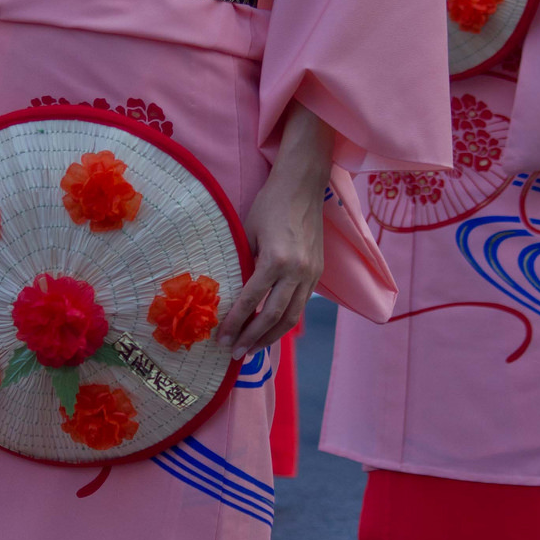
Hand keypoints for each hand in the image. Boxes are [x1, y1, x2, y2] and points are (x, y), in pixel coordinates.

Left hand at [216, 104, 333, 359]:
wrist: (302, 185)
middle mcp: (297, 271)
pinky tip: (271, 329)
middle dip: (254, 338)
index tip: (222, 339)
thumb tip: (233, 295)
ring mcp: (311, 273)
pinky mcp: (318, 272)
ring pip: (292, 316)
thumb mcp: (249, 233)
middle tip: (236, 354)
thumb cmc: (269, 204)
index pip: (252, 300)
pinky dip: (285, 321)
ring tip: (252, 349)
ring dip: (271, 336)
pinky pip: (301, 304)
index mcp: (276, 260)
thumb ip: (245, 265)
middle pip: (275, 316)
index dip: (236, 323)